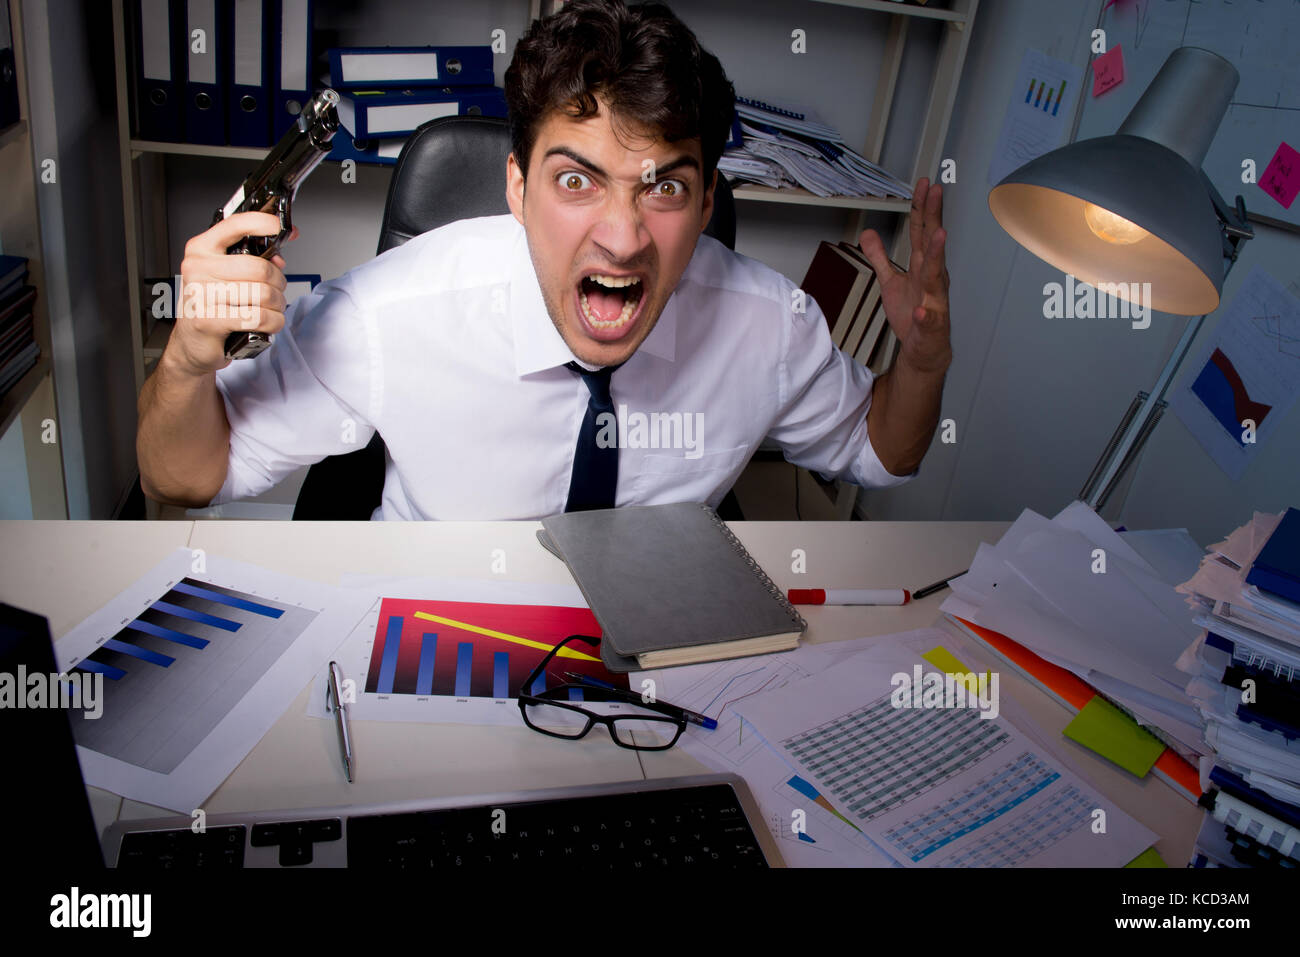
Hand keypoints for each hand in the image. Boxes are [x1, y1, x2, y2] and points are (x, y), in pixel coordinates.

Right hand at [166, 212, 295, 376]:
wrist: (191, 342)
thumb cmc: (212, 306)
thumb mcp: (226, 276)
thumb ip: (252, 260)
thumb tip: (279, 255)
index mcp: (202, 249)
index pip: (234, 225)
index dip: (260, 222)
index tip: (276, 227)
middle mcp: (198, 268)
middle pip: (260, 268)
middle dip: (279, 283)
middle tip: (276, 291)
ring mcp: (201, 294)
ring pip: (263, 294)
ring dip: (277, 305)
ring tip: (271, 309)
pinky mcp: (209, 320)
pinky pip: (259, 317)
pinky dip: (273, 322)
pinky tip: (268, 323)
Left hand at [856, 178, 951, 374]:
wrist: (924, 349)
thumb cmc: (912, 313)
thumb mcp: (890, 281)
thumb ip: (880, 257)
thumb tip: (868, 233)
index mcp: (923, 266)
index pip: (922, 231)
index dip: (922, 208)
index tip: (924, 183)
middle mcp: (933, 278)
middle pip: (932, 242)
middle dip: (934, 216)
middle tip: (935, 191)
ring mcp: (934, 300)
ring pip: (937, 275)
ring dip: (938, 254)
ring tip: (939, 234)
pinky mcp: (931, 325)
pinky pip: (928, 319)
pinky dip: (925, 315)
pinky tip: (921, 310)